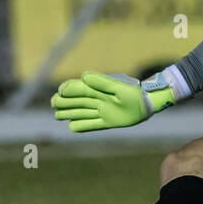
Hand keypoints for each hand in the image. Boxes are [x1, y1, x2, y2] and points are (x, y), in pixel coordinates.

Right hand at [50, 71, 174, 131]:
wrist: (147, 104)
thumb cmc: (133, 93)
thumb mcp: (118, 87)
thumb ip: (101, 82)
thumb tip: (83, 76)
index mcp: (99, 89)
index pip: (79, 88)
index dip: (69, 89)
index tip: (60, 92)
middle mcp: (98, 100)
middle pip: (76, 101)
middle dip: (64, 101)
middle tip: (54, 103)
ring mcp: (101, 111)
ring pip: (80, 112)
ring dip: (69, 113)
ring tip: (58, 115)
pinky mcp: (107, 122)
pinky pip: (91, 124)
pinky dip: (82, 125)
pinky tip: (72, 126)